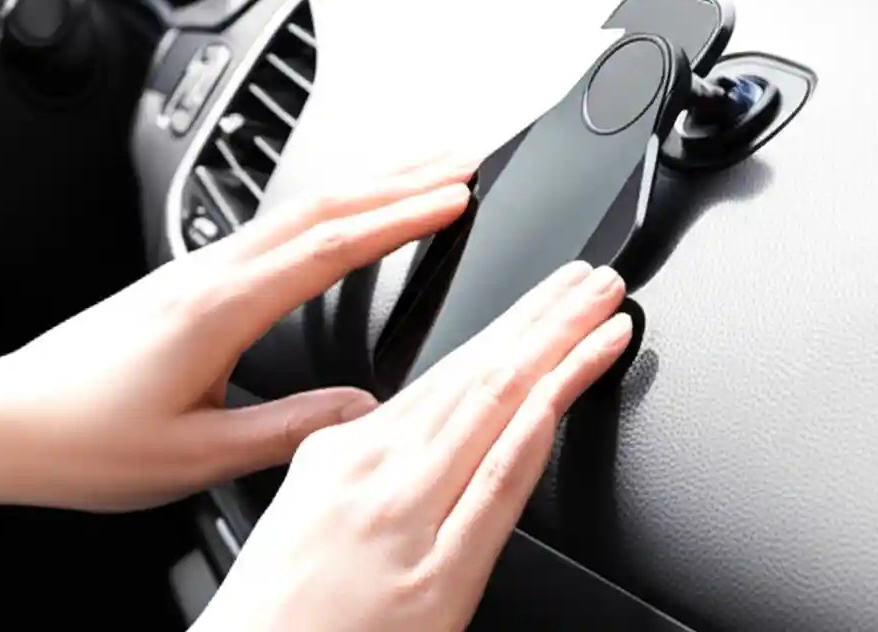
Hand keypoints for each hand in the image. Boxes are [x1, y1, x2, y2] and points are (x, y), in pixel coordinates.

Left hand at [0, 154, 473, 513]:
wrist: (8, 422)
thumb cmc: (86, 442)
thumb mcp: (195, 455)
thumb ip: (287, 428)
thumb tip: (363, 408)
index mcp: (219, 310)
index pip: (331, 247)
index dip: (401, 218)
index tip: (455, 198)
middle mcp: (210, 273)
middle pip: (323, 203)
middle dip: (401, 175)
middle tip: (462, 160)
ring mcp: (197, 266)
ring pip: (299, 205)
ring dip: (369, 182)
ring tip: (423, 171)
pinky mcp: (189, 276)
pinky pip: (275, 223)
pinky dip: (330, 206)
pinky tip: (348, 213)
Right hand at [194, 261, 632, 631]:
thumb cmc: (275, 612)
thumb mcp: (303, 509)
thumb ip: (359, 460)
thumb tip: (403, 424)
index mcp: (343, 452)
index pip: (446, 371)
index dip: (509, 325)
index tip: (548, 297)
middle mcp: (378, 473)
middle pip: (479, 374)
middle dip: (545, 318)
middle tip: (593, 279)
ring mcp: (412, 519)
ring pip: (495, 407)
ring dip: (558, 350)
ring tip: (602, 312)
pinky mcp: (440, 576)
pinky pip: (498, 483)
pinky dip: (537, 424)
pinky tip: (567, 384)